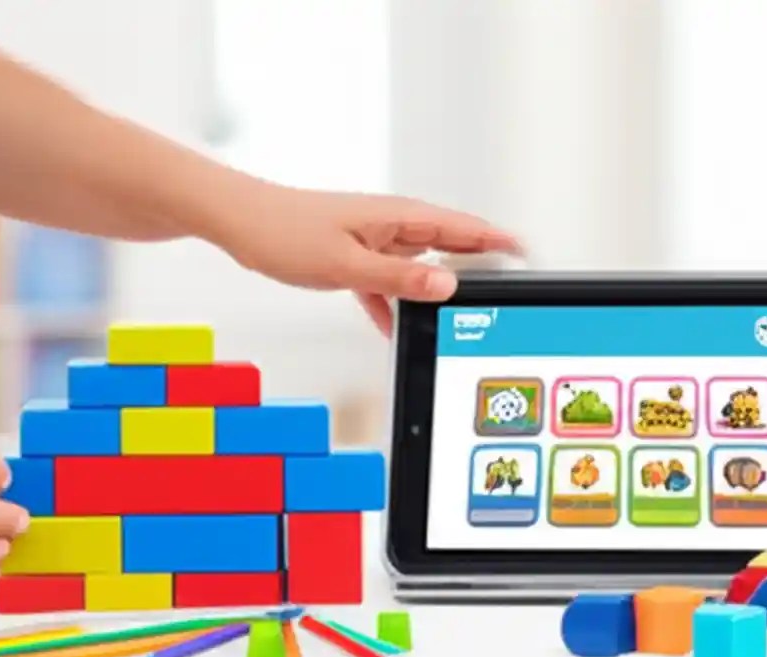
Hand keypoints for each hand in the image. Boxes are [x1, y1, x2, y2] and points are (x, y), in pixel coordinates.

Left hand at [212, 185, 521, 335]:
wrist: (237, 221)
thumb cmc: (284, 232)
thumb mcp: (347, 265)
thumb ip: (400, 279)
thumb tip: (449, 286)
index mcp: (399, 218)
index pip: (464, 229)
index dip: (499, 241)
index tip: (529, 253)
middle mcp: (393, 224)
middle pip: (449, 247)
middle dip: (477, 267)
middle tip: (505, 292)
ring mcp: (374, 239)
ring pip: (418, 267)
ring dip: (434, 290)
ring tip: (460, 315)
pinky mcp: (353, 254)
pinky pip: (387, 281)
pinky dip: (393, 304)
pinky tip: (393, 328)